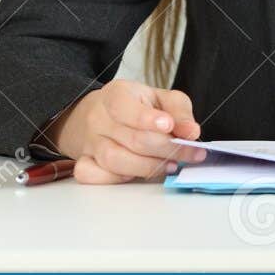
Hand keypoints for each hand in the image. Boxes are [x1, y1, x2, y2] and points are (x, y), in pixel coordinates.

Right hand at [43, 79, 207, 183]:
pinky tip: (136, 174)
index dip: (147, 119)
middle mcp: (97, 118)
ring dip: (147, 167)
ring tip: (170, 165)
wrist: (99, 114)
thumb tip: (191, 132)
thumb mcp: (161, 98)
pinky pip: (94, 176)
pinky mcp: (83, 163)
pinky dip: (116, 179)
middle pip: (130, 138)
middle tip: (191, 153)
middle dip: (166, 148)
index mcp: (116, 95)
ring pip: (114, 160)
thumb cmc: (136, 106)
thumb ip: (178, 111)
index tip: (169, 126)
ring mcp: (88, 143)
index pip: (125, 107)